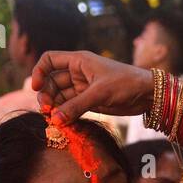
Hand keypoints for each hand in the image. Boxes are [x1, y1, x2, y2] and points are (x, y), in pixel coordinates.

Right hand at [31, 51, 153, 123]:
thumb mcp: (99, 93)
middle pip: (52, 82)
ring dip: (55, 107)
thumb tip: (56, 119)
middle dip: (46, 95)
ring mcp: (83, 88)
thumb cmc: (125, 83)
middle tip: (47, 110)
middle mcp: (78, 73)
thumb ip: (76, 106)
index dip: (39, 72)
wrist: (147, 94)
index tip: (35, 87)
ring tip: (54, 119)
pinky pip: (72, 107)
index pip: (50, 60)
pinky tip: (63, 122)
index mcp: (78, 61)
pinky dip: (66, 114)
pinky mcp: (90, 102)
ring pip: (61, 96)